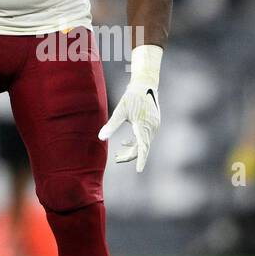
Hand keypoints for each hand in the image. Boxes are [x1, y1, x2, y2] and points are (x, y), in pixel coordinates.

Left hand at [98, 45, 162, 171]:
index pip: (143, 147)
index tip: (138, 171)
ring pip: (143, 143)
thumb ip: (111, 125)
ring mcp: (154, 126)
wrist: (145, 84)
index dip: (140, 160)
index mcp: (143, 126)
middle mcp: (151, 128)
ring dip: (132, 149)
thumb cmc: (131, 96)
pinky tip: (124, 142)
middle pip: (142, 147)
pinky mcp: (153, 124)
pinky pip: (145, 137)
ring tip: (118, 154)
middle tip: (116, 159)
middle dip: (129, 155)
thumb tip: (100, 138)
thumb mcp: (120, 111)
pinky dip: (135, 142)